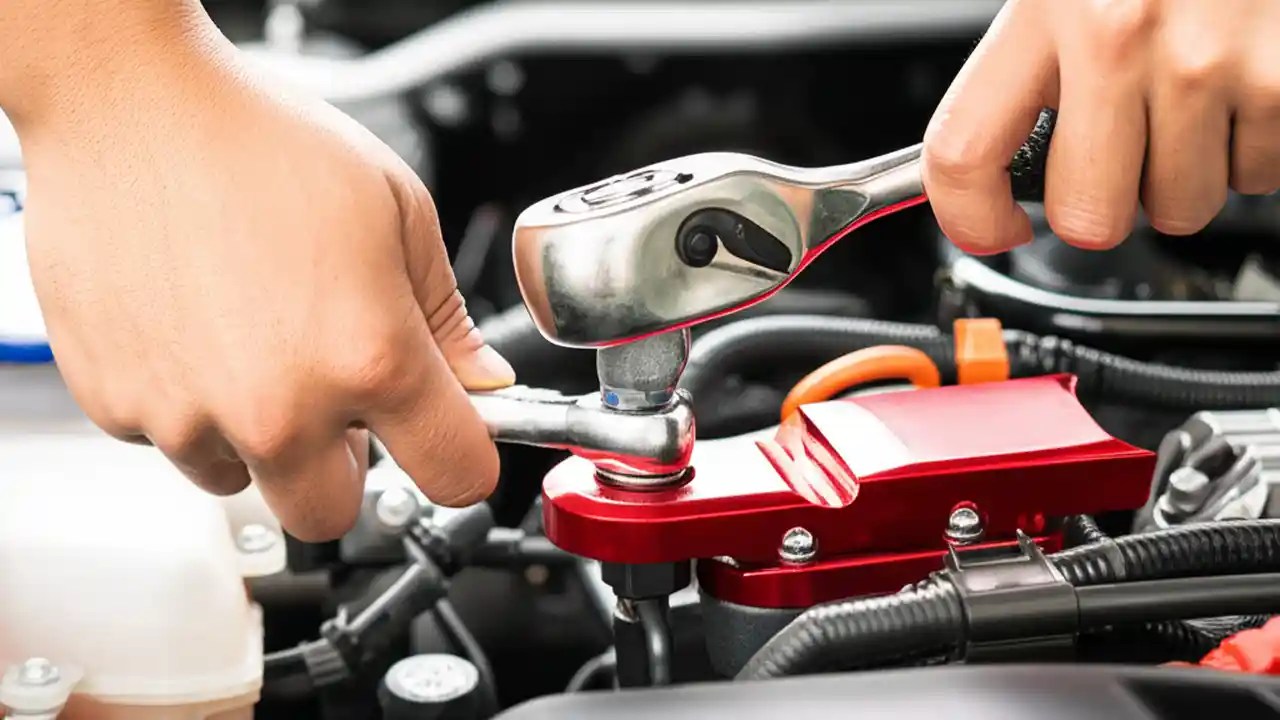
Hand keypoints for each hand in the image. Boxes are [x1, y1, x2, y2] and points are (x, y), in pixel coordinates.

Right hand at [16, 31, 513, 539]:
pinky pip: (173, 440)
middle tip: (338, 402)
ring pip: (244, 480)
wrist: (129, 106)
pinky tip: (196, 328)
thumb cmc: (259, 142)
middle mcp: (281, 407)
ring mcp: (190, 415)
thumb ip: (446, 315)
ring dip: (259, 437)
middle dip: (345, 469)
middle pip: (332, 514)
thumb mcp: (397, 211)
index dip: (463, 460)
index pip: (455, 475)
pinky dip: (190, 402)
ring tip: (254, 343)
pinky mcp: (117, 406)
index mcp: (371, 358)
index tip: (451, 447)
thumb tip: (479, 379)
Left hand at [922, 0, 1279, 252]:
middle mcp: (1122, 35)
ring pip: (1181, 205)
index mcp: (1049, 5)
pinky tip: (1243, 87)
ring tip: (1195, 100)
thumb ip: (1036, 58)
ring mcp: (1210, 60)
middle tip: (1119, 159)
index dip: (972, 216)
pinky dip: (1252, 147)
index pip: (964, 150)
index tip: (995, 229)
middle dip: (1104, 206)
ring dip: (1186, 173)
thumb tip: (993, 151)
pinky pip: (1258, 173)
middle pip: (1088, 214)